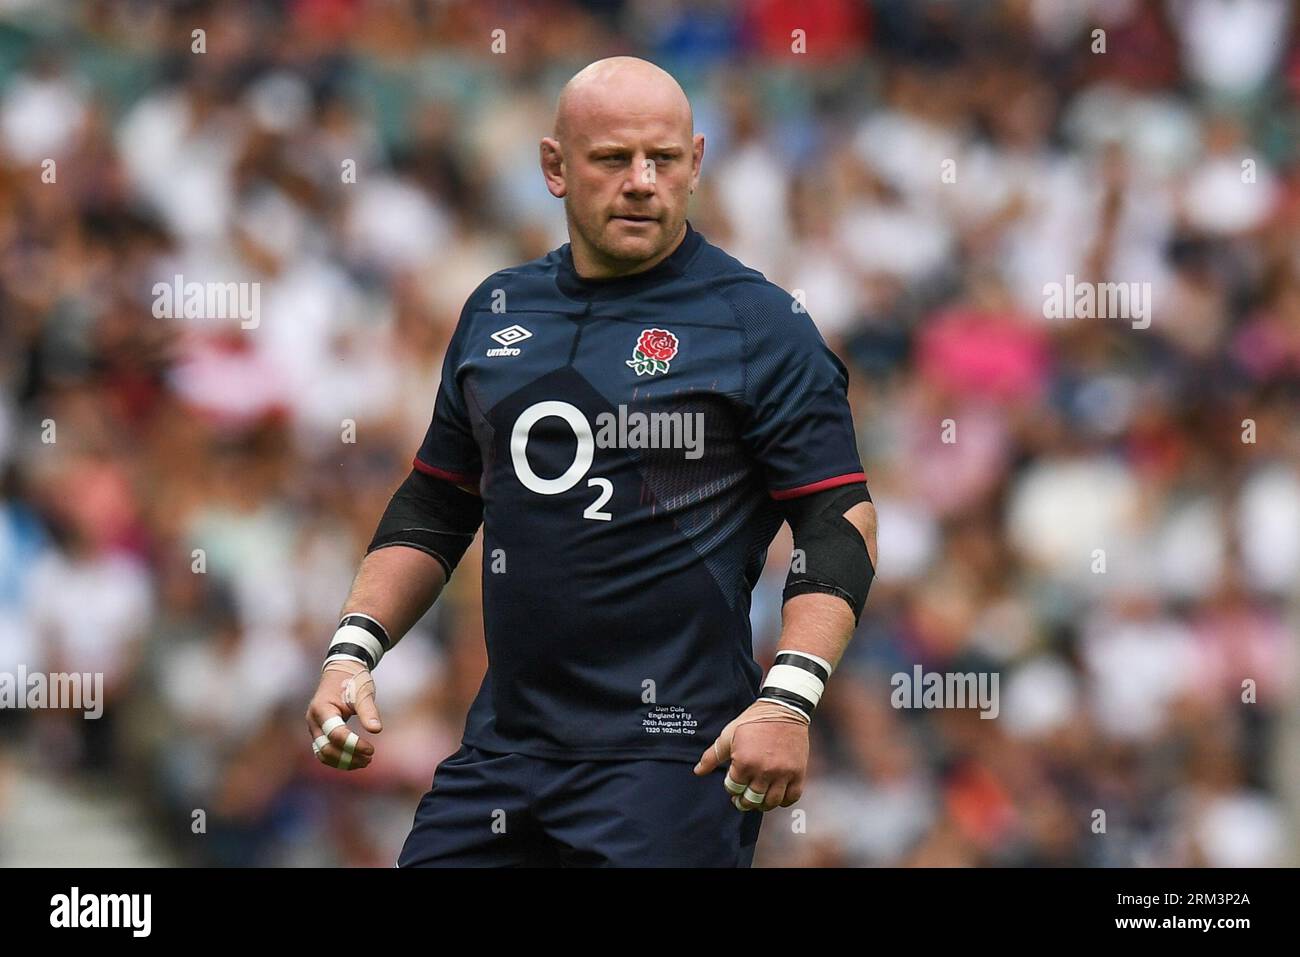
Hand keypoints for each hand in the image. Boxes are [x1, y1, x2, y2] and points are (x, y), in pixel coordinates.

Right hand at [305, 659, 382, 770]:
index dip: (353, 745)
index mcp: (322, 708)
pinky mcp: (319, 731)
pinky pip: (325, 750)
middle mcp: (314, 720)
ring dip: (342, 761)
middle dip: (347, 757)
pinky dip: (338, 758)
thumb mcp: (363, 692)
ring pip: (323, 753)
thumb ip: (369, 711)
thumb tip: (377, 730)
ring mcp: (314, 727)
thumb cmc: (353, 679)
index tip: (371, 750)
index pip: (335, 734)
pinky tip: (355, 759)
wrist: (341, 670)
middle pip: (326, 748)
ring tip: (365, 762)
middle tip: (369, 759)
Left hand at [693, 700, 809, 810]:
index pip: (733, 788)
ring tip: (759, 799)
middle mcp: (764, 771)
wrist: (783, 708)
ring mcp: (783, 773)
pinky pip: (792, 797)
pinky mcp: (798, 772)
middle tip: (743, 800)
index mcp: (744, 762)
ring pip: (771, 802)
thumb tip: (698, 771)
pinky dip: (784, 801)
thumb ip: (712, 756)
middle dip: (744, 802)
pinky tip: (777, 795)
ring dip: (762, 804)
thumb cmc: (753, 720)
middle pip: (751, 799)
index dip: (731, 788)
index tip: (733, 784)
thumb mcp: (728, 734)